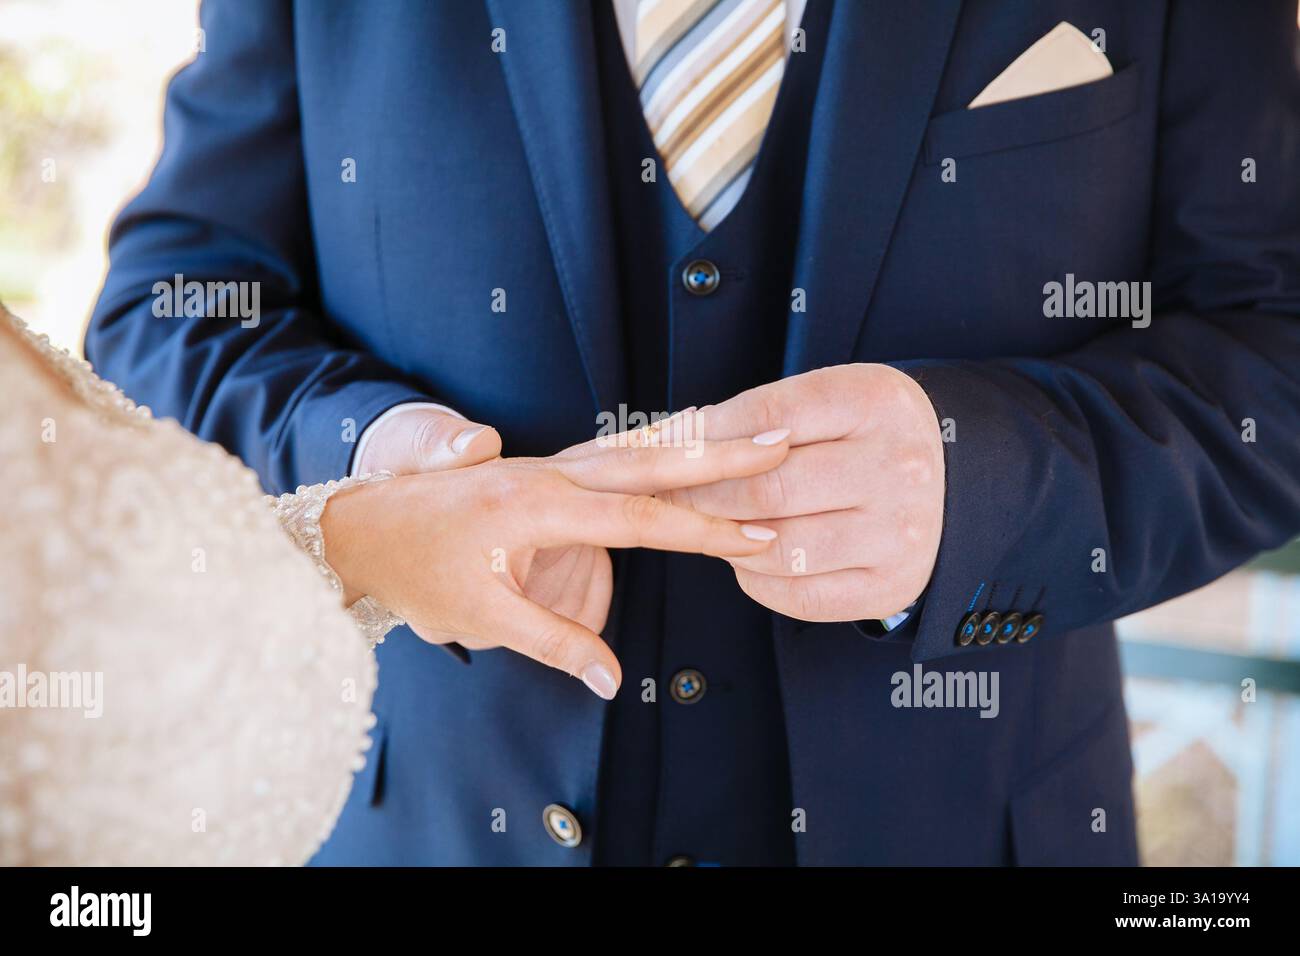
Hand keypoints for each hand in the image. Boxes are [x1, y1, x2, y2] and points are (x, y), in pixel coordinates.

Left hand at [320, 429, 790, 697]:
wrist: (358, 529)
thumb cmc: (413, 570)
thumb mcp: (479, 617)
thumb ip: (553, 645)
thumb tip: (611, 681)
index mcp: (538, 505)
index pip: (641, 517)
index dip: (704, 530)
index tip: (758, 536)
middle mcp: (549, 473)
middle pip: (650, 461)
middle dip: (720, 454)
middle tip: (781, 441)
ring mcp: (545, 467)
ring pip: (633, 450)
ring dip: (694, 445)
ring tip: (751, 438)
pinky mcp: (541, 474)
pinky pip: (610, 458)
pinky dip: (655, 452)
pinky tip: (682, 453)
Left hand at [661, 365, 944, 621]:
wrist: (949, 480)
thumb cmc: (861, 435)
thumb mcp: (820, 402)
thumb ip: (745, 419)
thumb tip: (654, 443)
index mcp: (875, 402)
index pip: (764, 419)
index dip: (700, 440)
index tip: (657, 455)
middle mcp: (898, 465)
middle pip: (766, 489)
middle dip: (701, 497)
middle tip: (667, 499)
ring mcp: (902, 531)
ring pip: (777, 549)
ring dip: (727, 541)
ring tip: (711, 526)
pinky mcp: (893, 585)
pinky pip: (799, 596)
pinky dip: (758, 580)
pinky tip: (751, 558)